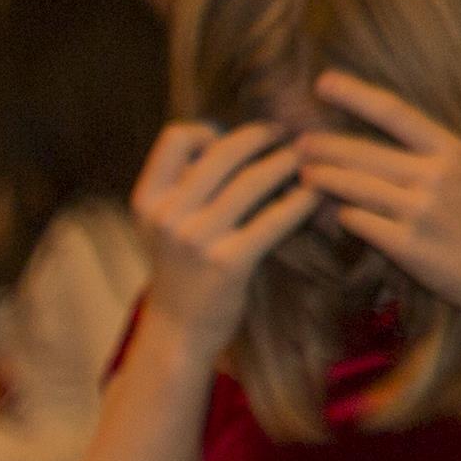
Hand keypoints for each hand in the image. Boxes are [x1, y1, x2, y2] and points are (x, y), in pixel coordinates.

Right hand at [129, 119, 319, 352]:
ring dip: (286, 162)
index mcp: (147, 200)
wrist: (178, 329)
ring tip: (306, 160)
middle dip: (262, 136)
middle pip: (221, 151)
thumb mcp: (163, 223)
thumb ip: (185, 183)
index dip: (209, 130)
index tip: (231, 141)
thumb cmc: (181, 267)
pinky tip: (313, 195)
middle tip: (287, 136)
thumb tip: (234, 135)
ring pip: (251, 180)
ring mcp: (195, 240)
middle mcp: (166, 216)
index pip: (176, 138)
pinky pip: (274, 218)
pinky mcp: (229, 263)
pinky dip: (300, 200)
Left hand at [295, 71, 460, 318]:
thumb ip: (423, 155)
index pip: (395, 112)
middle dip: (325, 146)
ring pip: (354, 186)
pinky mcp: (407, 245)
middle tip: (297, 142)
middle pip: (364, 152)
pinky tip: (326, 213)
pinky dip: (338, 215)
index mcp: (452, 151)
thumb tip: (366, 140)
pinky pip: (358, 221)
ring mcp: (421, 211)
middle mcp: (437, 176)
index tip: (322, 81)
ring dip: (323, 179)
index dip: (355, 95)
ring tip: (303, 174)